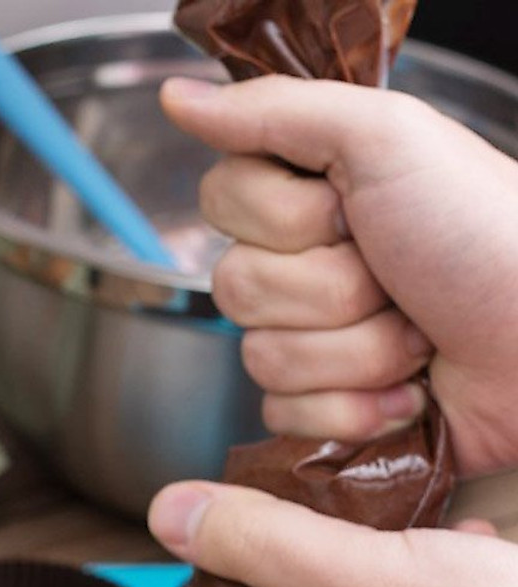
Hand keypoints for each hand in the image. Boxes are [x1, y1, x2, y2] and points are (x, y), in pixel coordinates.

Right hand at [161, 75, 517, 477]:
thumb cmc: (487, 235)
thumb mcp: (386, 139)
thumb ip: (274, 111)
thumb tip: (175, 96)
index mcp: (310, 193)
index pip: (220, 202)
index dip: (284, 216)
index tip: (352, 209)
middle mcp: (302, 265)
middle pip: (235, 288)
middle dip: (332, 291)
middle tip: (399, 277)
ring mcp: (311, 341)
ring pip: (261, 359)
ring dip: (357, 352)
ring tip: (419, 338)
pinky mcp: (324, 408)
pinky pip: (284, 415)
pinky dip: (356, 408)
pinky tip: (408, 392)